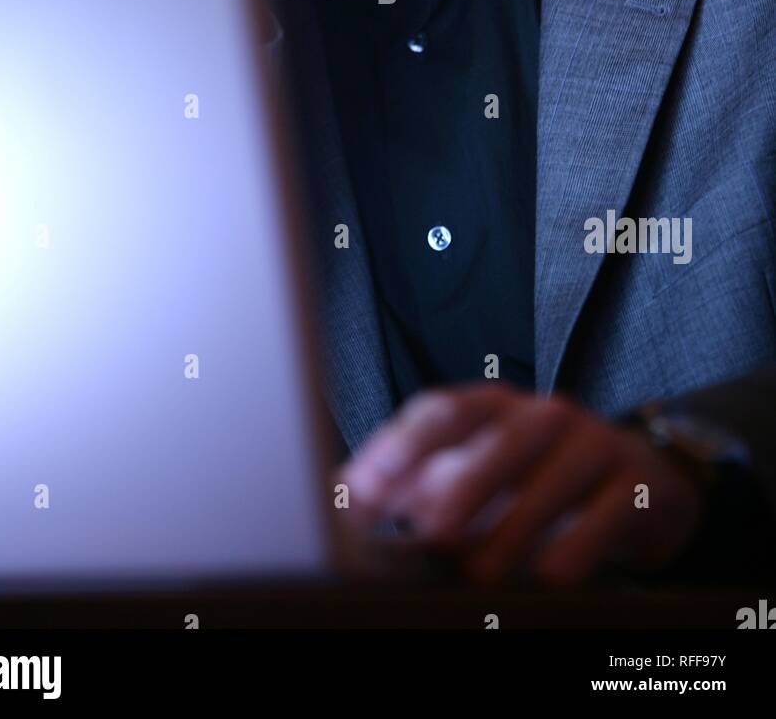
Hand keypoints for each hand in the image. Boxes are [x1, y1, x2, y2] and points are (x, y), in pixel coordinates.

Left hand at [339, 385, 706, 584]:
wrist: (641, 483)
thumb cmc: (535, 478)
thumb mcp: (477, 470)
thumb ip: (415, 482)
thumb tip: (341, 498)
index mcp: (493, 406)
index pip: (442, 412)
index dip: (402, 446)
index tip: (366, 489)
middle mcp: (542, 414)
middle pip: (499, 439)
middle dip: (461, 486)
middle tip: (430, 534)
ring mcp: (593, 443)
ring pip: (551, 478)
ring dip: (514, 528)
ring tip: (482, 573)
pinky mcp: (635, 482)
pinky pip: (605, 513)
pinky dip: (576, 547)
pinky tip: (552, 576)